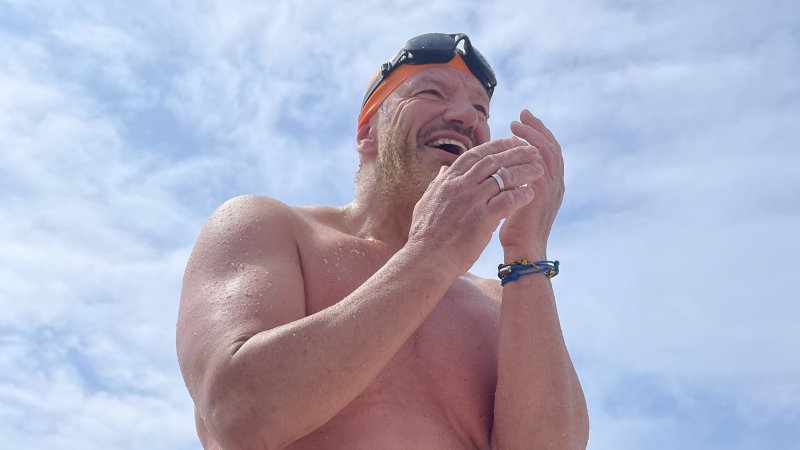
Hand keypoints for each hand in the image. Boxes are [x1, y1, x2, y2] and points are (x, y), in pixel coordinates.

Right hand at [407, 136, 544, 275]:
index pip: (475, 155)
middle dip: (515, 153)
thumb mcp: (426, 202)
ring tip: (539, 169)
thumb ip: (437, 184)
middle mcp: (460, 186)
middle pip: (493, 161)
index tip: (510, 143)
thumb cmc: (426, 236)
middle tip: (532, 150)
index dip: (495, 146)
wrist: (426, 259)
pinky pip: (507, 201)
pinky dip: (520, 195)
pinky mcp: (481, 219)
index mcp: (448, 181)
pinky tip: (530, 194)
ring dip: (524, 171)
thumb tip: (442, 170)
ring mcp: (471, 201)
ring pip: (503, 177)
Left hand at [499, 110, 564, 258]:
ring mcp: (551, 188)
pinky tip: (517, 142)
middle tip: (523, 113)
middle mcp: (555, 184)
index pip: (546, 153)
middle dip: (537, 128)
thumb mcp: (513, 201)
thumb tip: (497, 172)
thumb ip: (512, 185)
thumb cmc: (514, 231)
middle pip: (551, 147)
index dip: (536, 135)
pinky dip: (531, 150)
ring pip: (548, 152)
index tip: (521, 121)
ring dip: (533, 134)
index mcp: (549, 185)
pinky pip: (541, 164)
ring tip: (518, 123)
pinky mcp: (543, 194)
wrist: (522, 253)